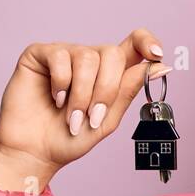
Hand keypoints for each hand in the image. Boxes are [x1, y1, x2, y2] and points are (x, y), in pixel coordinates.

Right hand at [0, 31, 171, 192]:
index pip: (134, 44)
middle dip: (106, 89)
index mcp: (110, 74)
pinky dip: (61, 83)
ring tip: (71, 116)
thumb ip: (129, 90)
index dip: (147, 43)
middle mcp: (89, 60)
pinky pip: (60, 56)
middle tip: (93, 116)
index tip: (157, 55)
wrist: (35, 152)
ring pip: (87, 57)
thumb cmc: (69, 138)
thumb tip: (159, 67)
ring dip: (82, 93)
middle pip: (113, 53)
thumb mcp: (108, 120)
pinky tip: (55, 98)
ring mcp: (64, 54)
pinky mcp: (40, 54)